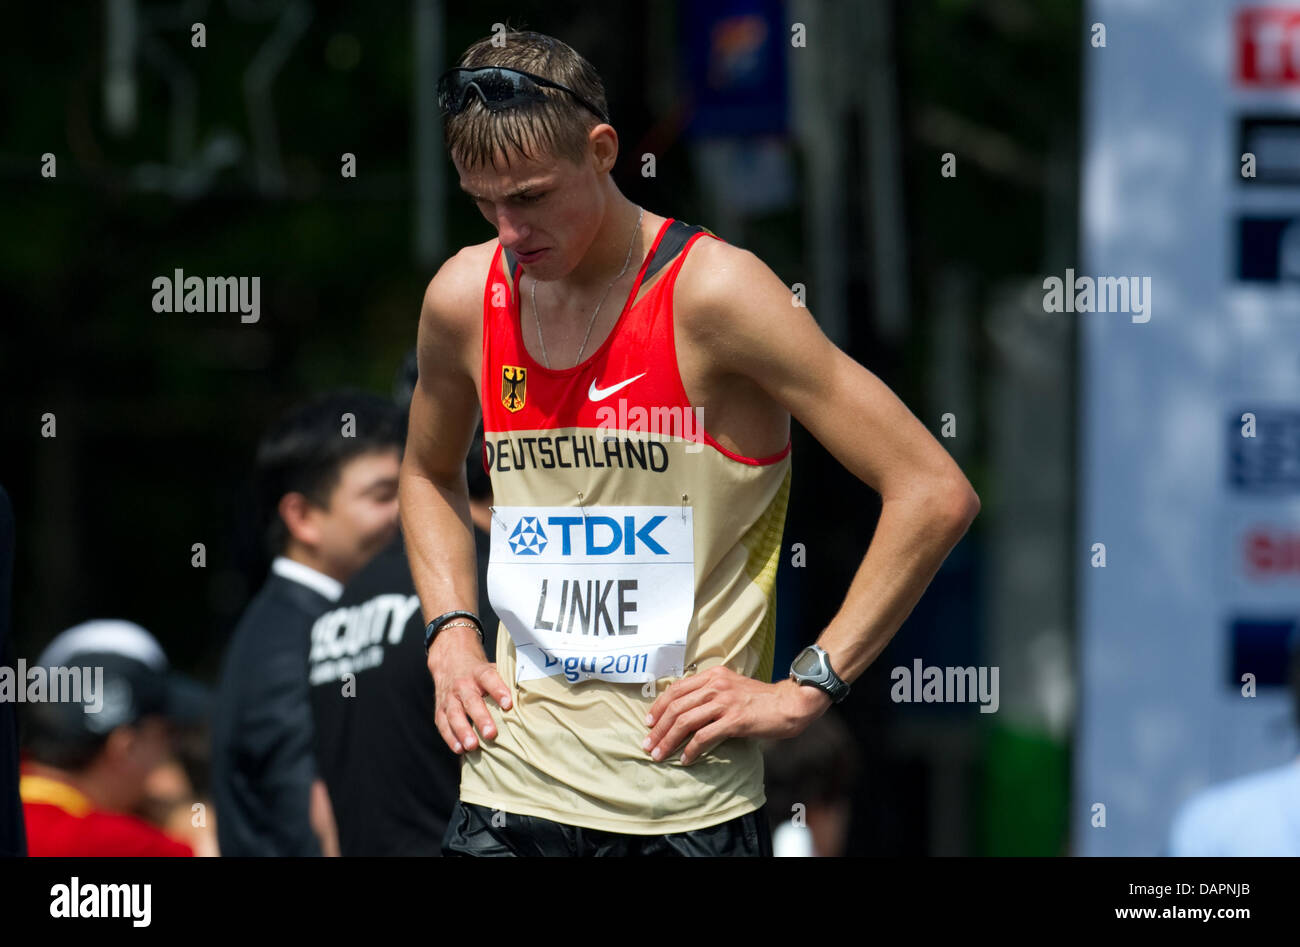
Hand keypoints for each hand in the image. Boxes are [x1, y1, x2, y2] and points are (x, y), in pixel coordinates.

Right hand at [427, 624, 511, 754]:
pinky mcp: (440, 708)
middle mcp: (463, 684)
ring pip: (454, 714)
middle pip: (471, 701)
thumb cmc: (478, 671)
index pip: (489, 678)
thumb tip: (533, 692)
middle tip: (491, 734)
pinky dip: (450, 737)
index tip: (508, 704)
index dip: (498, 690)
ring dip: (462, 731)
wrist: (450, 660)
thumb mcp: (492, 668)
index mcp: (479, 672)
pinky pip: (443, 724)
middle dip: (481, 718)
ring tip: (472, 746)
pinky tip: (459, 749)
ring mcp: (450, 697)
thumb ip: (507, 680)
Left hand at [643, 666, 831, 765]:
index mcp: (713, 675)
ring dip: (668, 741)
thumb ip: (711, 693)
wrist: (789, 703)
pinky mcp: (734, 720)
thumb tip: (686, 711)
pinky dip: (691, 750)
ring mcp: (725, 702)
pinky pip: (704, 736)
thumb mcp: (732, 686)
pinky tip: (686, 759)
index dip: (658, 707)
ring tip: (659, 755)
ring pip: (685, 722)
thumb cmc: (760, 699)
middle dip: (658, 728)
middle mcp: (716, 685)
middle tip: (648, 744)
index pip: (675, 690)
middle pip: (676, 707)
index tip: (648, 723)